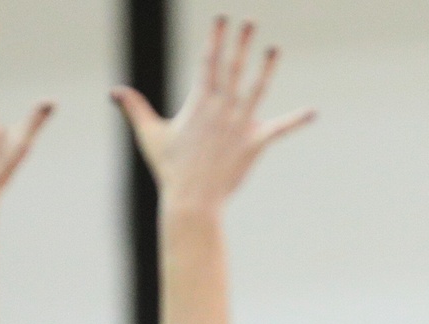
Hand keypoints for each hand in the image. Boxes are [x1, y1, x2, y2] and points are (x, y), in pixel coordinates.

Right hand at [112, 17, 314, 212]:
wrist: (192, 200)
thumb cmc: (170, 169)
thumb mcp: (150, 135)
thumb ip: (135, 108)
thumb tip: (115, 91)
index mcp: (199, 102)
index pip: (208, 61)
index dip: (215, 38)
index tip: (221, 19)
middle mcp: (222, 108)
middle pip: (233, 67)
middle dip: (241, 42)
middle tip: (250, 21)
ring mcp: (241, 124)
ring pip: (257, 89)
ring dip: (267, 67)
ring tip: (274, 48)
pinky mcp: (255, 143)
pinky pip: (280, 129)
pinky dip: (297, 120)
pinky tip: (313, 111)